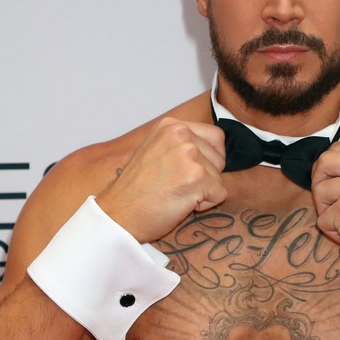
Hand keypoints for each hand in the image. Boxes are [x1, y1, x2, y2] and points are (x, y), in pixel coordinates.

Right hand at [96, 118, 226, 243]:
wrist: (118, 214)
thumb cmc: (137, 190)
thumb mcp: (156, 151)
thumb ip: (181, 144)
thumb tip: (215, 149)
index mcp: (171, 125)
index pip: (215, 137)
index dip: (206, 160)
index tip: (182, 172)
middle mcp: (181, 133)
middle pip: (220, 158)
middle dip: (205, 176)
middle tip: (174, 184)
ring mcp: (189, 154)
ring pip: (220, 177)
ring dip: (202, 191)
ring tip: (174, 193)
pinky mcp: (197, 176)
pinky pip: (220, 194)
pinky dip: (203, 205)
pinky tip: (179, 203)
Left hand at [311, 144, 339, 245]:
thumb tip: (328, 166)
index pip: (337, 149)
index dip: (328, 167)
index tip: (330, 182)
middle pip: (324, 162)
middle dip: (319, 183)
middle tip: (328, 202)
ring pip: (320, 191)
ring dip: (327, 211)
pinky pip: (323, 218)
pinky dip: (332, 230)